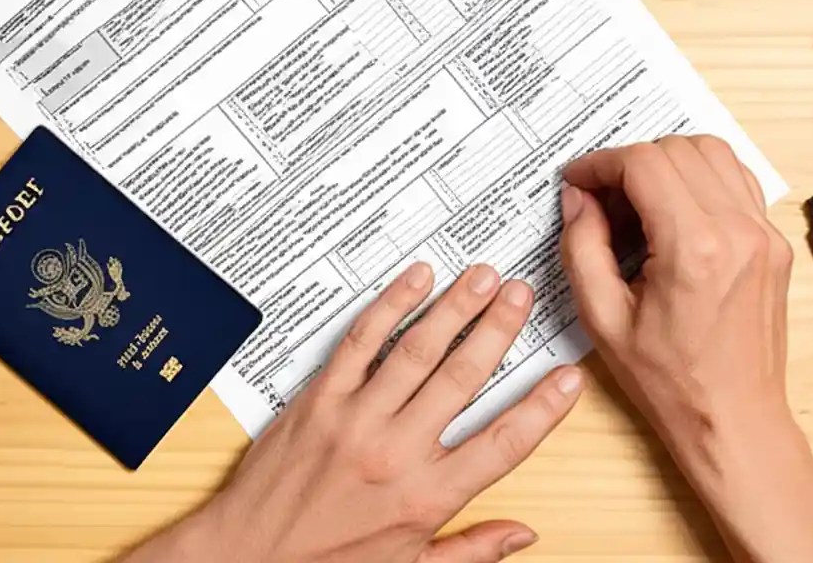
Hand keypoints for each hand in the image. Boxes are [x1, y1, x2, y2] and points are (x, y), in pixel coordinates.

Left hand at [124, 263, 583, 562]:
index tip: (569, 377)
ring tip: (482, 278)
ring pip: (417, 351)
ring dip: (455, 309)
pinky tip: (414, 281)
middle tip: (522, 295)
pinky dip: (389, 306)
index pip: (503, 444)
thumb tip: (523, 534)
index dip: (542, 408)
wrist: (244, 560)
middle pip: (463, 379)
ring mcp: (355, 420)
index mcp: (425, 499)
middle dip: (499, 330)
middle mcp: (395, 454)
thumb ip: (472, 551)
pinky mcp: (318, 400)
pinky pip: (359, 343)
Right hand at [559, 136, 812, 562]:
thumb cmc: (671, 383)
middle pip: (677, 148)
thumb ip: (583, 247)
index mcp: (694, 248)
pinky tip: (675, 213)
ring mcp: (764, 234)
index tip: (577, 181)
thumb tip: (578, 198)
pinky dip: (702, 179)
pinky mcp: (774, 244)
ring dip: (668, 163)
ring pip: (714, 153)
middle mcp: (738, 231)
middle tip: (601, 199)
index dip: (601, 163)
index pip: (644, 163)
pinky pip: (738, 182)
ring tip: (638, 204)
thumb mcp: (604, 318)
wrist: (734, 419)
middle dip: (631, 162)